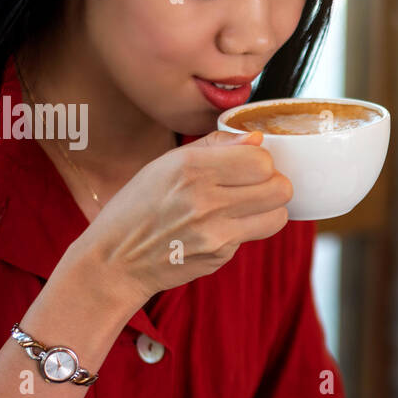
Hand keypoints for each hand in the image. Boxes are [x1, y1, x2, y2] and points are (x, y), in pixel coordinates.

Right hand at [69, 131, 292, 307]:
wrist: (116, 258)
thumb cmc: (139, 205)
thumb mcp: (167, 163)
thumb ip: (215, 146)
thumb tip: (257, 139)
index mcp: (191, 168)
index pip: (262, 161)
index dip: (261, 161)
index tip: (248, 164)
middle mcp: (206, 200)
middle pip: (280, 188)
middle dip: (273, 183)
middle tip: (254, 185)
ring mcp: (216, 233)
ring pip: (279, 216)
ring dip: (269, 208)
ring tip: (247, 205)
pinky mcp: (220, 256)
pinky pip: (255, 236)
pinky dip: (247, 228)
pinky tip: (222, 225)